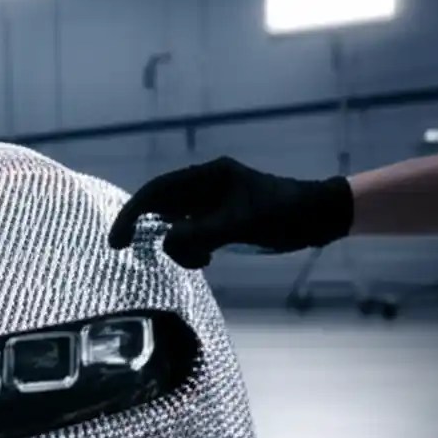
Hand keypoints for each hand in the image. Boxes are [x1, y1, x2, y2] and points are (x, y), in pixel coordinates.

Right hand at [107, 157, 352, 268]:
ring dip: (177, 244)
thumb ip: (199, 234)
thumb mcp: (239, 225)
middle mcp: (206, 184)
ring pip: (177, 222)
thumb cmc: (283, 216)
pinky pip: (193, 231)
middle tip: (125, 250)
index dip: (132, 214)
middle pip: (161, 205)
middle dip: (145, 228)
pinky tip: (207, 259)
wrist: (320, 216)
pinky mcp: (223, 216)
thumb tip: (167, 243)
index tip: (117, 241)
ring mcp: (214, 201)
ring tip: (197, 261)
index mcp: (208, 176)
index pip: (156, 192)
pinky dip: (191, 247)